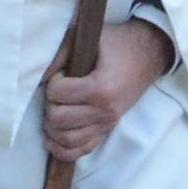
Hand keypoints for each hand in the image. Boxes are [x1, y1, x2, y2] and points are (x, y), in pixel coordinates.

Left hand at [38, 17, 173, 160]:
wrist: (148, 55)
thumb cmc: (117, 44)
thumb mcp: (89, 37)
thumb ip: (61, 53)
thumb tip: (39, 75)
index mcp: (101, 88)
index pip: (58, 94)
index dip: (53, 82)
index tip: (62, 74)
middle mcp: (105, 111)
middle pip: (58, 119)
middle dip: (50, 104)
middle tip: (58, 93)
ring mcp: (107, 124)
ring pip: (66, 139)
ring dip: (52, 126)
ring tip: (55, 110)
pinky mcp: (107, 130)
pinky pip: (81, 151)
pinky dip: (63, 149)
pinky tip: (52, 139)